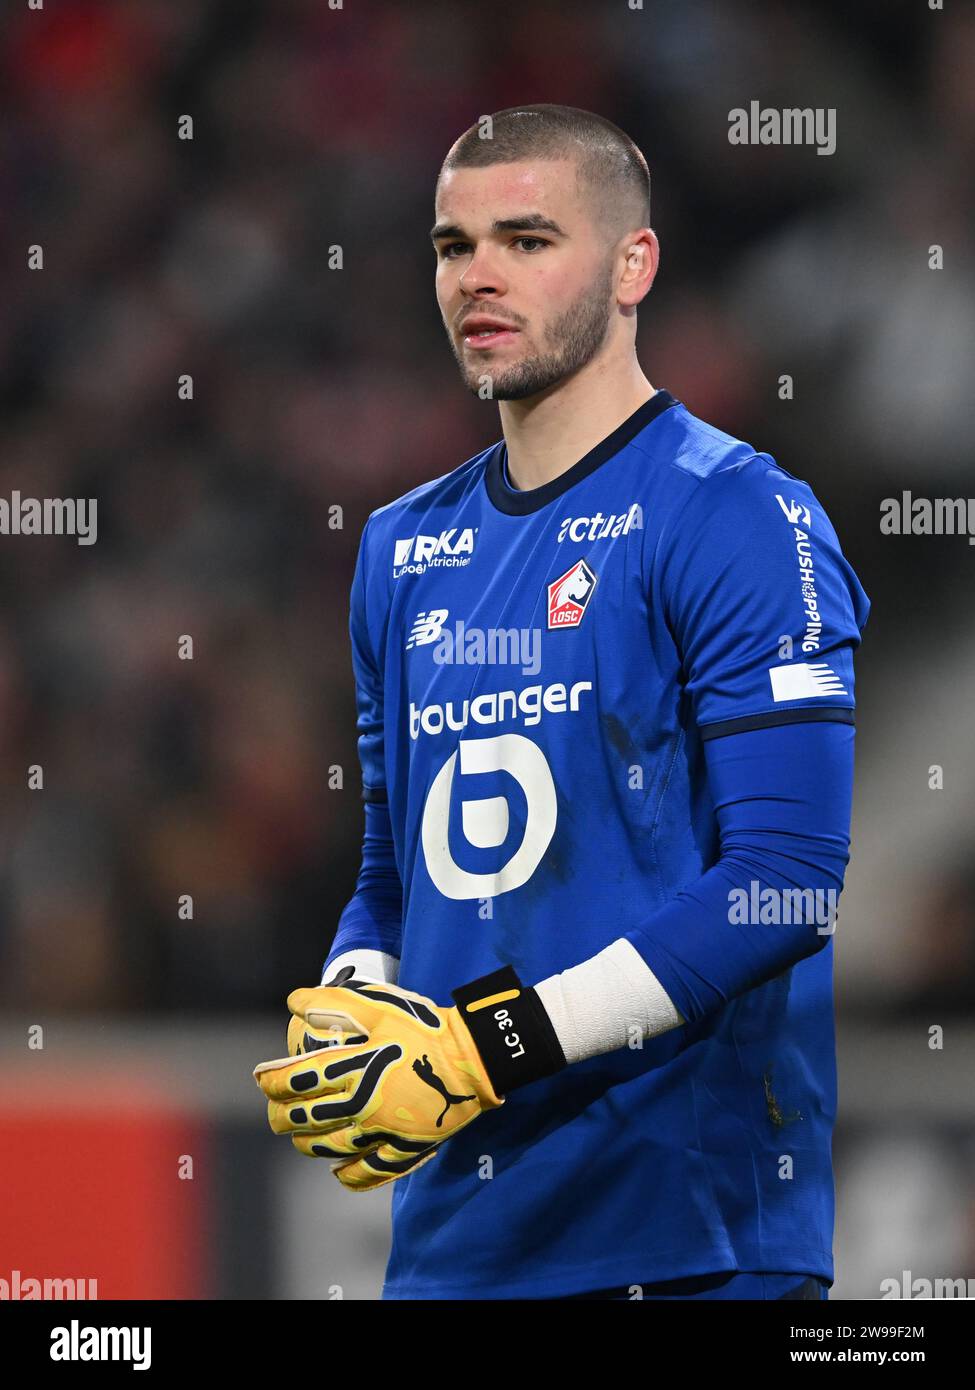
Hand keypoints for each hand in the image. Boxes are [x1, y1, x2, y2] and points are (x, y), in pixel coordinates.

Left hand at [253, 967, 504, 1190]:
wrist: (476, 1059)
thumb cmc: (426, 1028)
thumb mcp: (381, 1006)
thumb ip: (335, 1001)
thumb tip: (293, 999)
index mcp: (359, 1066)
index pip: (303, 1079)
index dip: (275, 1081)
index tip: (261, 1079)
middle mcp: (366, 1103)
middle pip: (310, 1118)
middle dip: (282, 1117)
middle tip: (274, 1113)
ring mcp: (386, 1131)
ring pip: (333, 1147)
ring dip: (307, 1145)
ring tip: (297, 1139)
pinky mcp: (406, 1149)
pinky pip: (370, 1171)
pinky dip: (349, 1175)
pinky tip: (338, 1172)